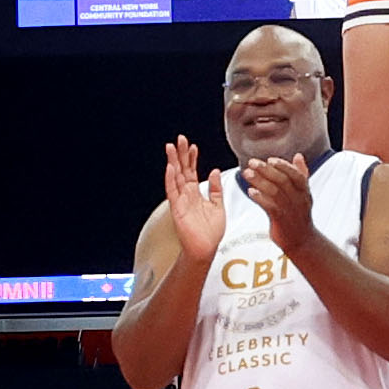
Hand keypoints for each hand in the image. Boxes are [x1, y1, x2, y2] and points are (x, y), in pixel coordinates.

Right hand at [159, 137, 227, 262]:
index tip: (192, 146)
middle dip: (180, 154)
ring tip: (171, 147)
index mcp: (196, 194)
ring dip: (173, 162)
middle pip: (182, 170)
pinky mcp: (177, 209)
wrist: (206, 249)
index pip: (191, 171)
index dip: (192, 158)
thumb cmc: (211, 232)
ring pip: (175, 177)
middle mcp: (186, 195)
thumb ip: (216, 189)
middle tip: (179, 139)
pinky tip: (170, 168)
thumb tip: (214, 172)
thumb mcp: (218, 206)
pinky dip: (171, 179)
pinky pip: (172, 192)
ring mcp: (180, 201)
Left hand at [238, 148, 316, 241]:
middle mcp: (298, 199)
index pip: (296, 175)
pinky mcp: (281, 220)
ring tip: (246, 173)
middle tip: (252, 162)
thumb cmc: (299, 215)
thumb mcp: (303, 194)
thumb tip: (298, 156)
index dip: (283, 166)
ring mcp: (290, 210)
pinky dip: (260, 198)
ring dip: (259, 181)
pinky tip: (250, 192)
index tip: (270, 159)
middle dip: (266, 170)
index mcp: (304, 191)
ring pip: (275, 192)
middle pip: (283, 181)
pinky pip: (270, 207)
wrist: (302, 241)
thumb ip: (301, 174)